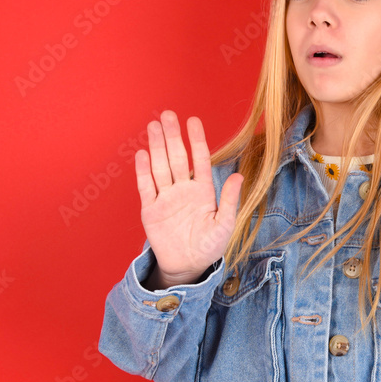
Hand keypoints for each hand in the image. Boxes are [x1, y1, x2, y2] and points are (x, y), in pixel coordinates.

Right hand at [134, 110, 243, 284]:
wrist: (188, 266)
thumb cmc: (210, 246)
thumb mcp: (224, 224)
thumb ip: (229, 200)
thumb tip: (238, 176)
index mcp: (202, 191)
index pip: (199, 160)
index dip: (196, 140)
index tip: (193, 120)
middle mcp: (183, 190)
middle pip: (177, 158)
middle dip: (172, 137)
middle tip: (168, 115)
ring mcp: (166, 198)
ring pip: (160, 167)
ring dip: (157, 147)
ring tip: (153, 126)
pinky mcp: (151, 210)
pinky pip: (146, 187)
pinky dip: (143, 171)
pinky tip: (142, 154)